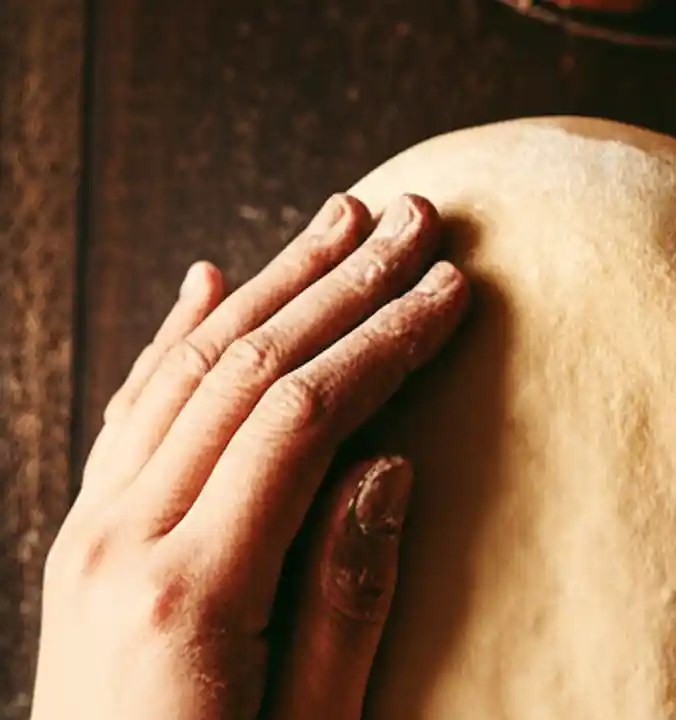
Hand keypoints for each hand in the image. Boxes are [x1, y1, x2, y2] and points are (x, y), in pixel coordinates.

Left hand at [33, 194, 468, 718]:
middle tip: (410, 217)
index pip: (302, 418)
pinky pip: (133, 410)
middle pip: (245, 370)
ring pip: (188, 371)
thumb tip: (387, 464)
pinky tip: (209, 280)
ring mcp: (92, 533)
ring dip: (272, 286)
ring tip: (336, 221)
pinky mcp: (86, 539)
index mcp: (192, 591)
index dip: (383, 342)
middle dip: (339, 284)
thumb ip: (346, 599)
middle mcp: (124, 540)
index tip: (449, 287)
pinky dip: (175, 336)